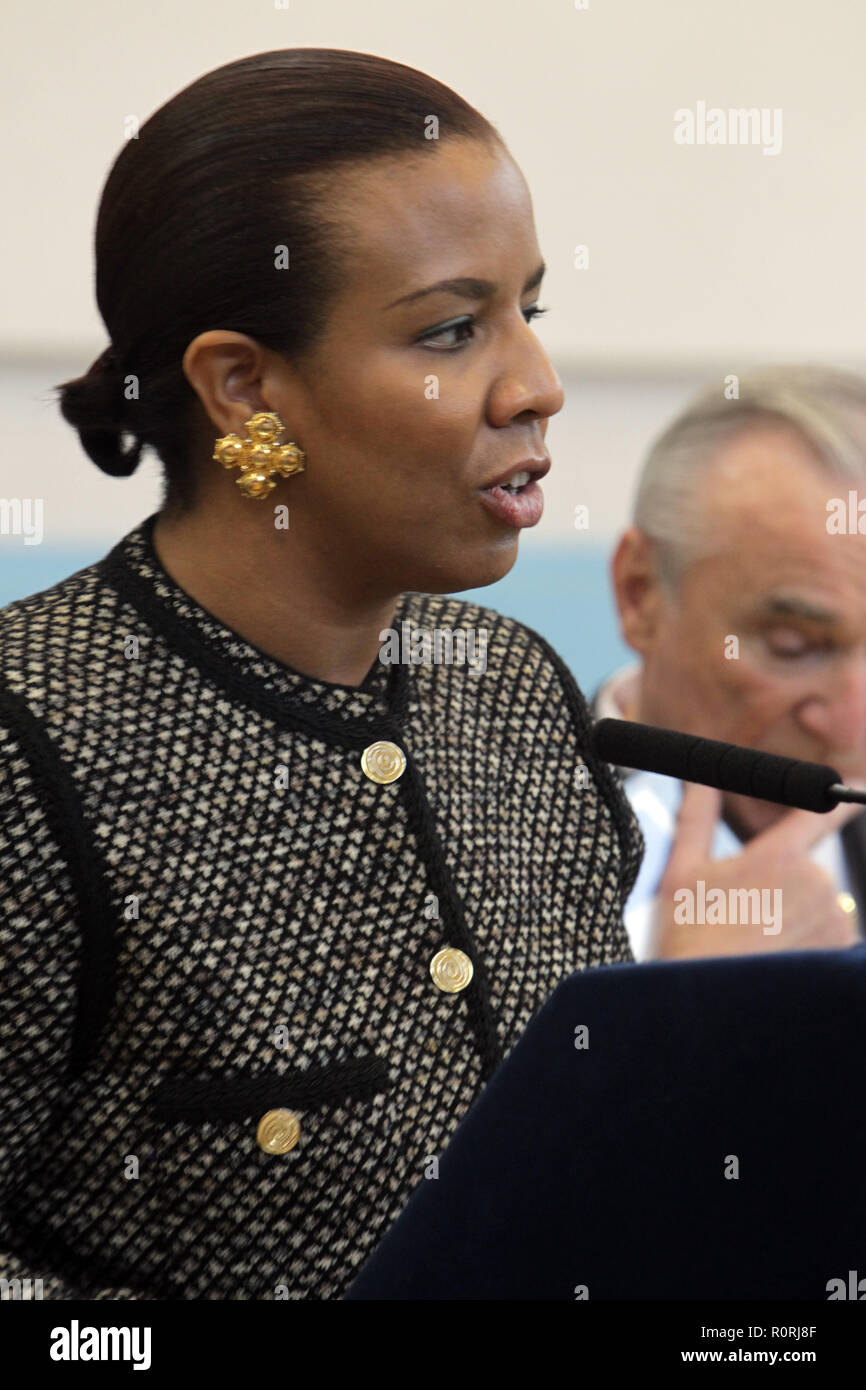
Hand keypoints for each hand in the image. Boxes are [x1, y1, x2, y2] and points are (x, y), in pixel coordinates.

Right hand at [655, 782, 862, 959]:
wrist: (709, 1007)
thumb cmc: (690, 941)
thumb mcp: (681, 873)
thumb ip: (697, 818)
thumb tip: (700, 780)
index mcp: (779, 856)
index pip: (820, 813)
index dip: (837, 799)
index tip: (854, 786)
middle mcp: (817, 883)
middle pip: (811, 870)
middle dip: (786, 885)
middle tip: (746, 914)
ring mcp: (835, 920)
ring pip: (822, 905)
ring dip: (799, 916)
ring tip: (759, 943)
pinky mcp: (844, 952)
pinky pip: (832, 937)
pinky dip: (811, 944)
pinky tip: (778, 960)